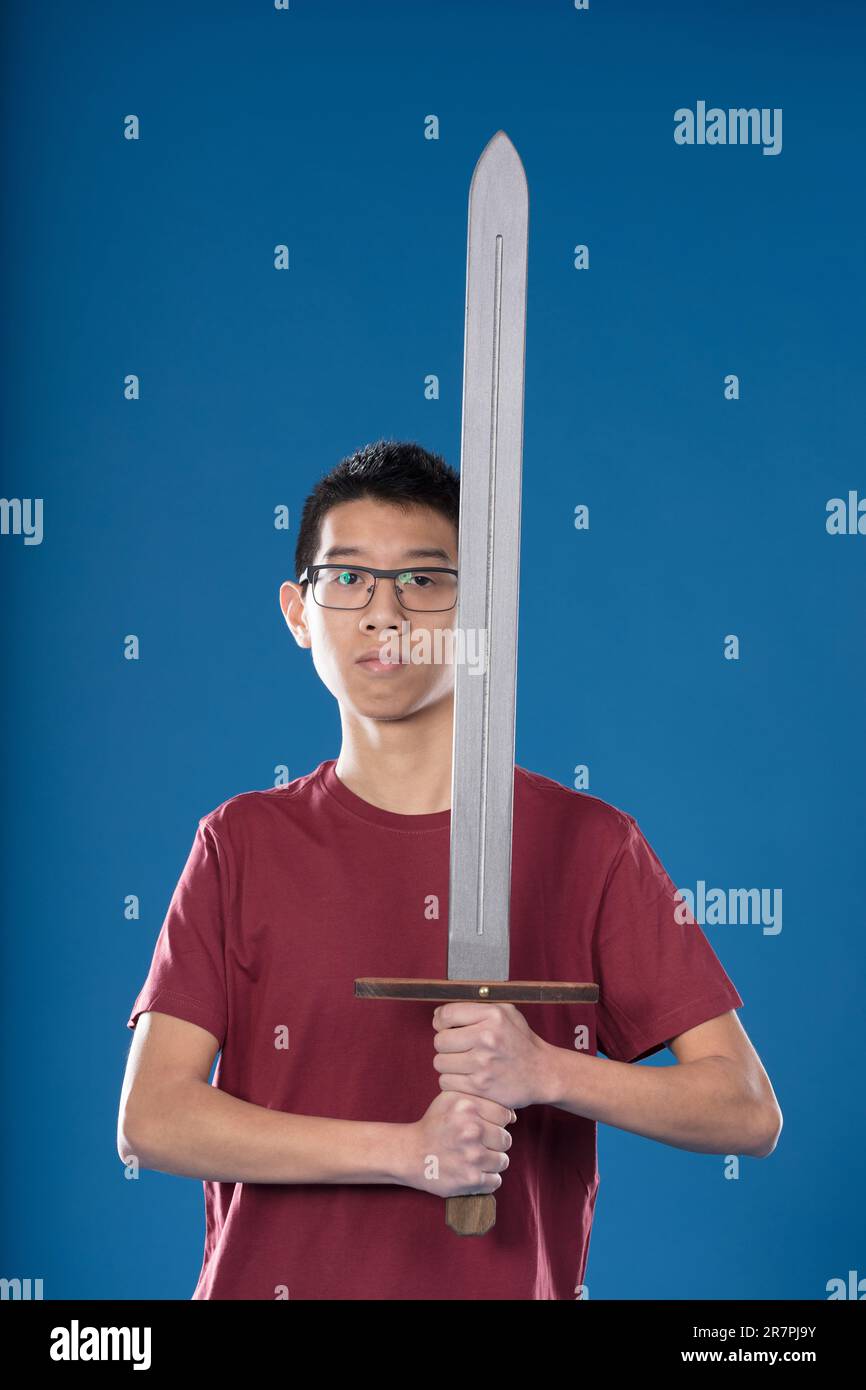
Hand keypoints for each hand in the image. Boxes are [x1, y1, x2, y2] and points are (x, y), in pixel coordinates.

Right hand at [399, 1092, 514, 1198]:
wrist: (411, 1154)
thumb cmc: (435, 1124)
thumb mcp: (451, 1099)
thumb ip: (480, 1098)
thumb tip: (513, 1115)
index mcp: (467, 1107)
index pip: (505, 1116)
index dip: (497, 1122)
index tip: (485, 1127)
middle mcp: (471, 1130)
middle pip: (506, 1139)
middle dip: (495, 1143)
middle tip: (478, 1144)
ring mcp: (472, 1156)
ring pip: (503, 1161)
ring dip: (492, 1162)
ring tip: (475, 1158)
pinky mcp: (471, 1179)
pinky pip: (495, 1180)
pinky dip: (486, 1179)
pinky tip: (472, 1171)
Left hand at [432, 1001, 555, 1109]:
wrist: (543, 1073)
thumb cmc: (521, 1041)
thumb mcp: (506, 1013)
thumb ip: (475, 1009)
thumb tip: (439, 1015)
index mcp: (493, 1016)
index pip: (446, 1015)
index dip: (440, 1022)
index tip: (445, 1027)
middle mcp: (487, 1038)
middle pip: (439, 1041)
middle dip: (445, 1045)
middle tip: (458, 1048)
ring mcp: (483, 1064)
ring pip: (440, 1062)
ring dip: (448, 1064)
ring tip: (463, 1063)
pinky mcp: (480, 1086)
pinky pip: (446, 1082)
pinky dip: (452, 1081)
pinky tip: (466, 1077)